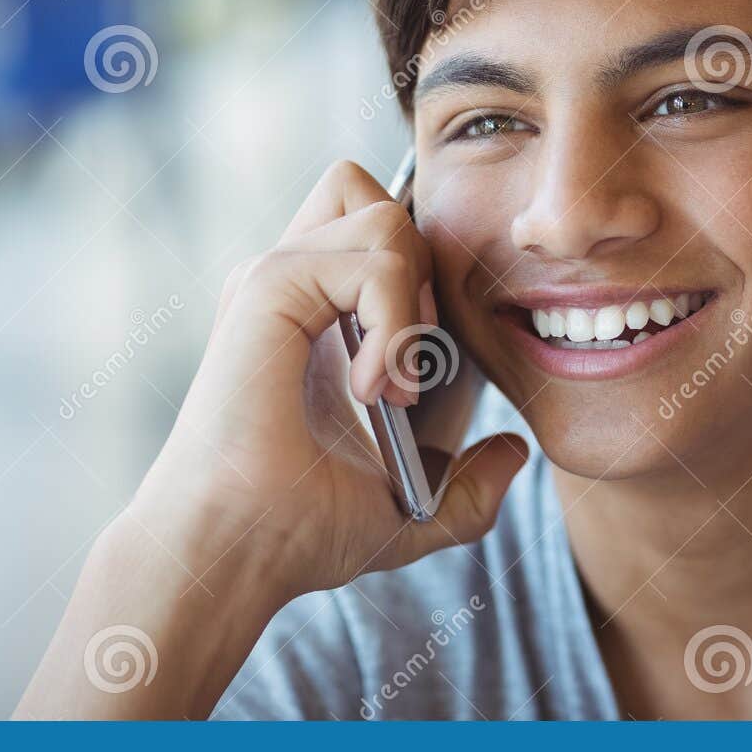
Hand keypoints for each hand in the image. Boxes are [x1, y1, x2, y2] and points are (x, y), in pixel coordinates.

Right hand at [141, 158, 527, 598]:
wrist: (236, 555)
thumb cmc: (297, 533)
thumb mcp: (408, 510)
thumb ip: (467, 487)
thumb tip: (515, 450)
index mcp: (317, 314)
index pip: (383, 228)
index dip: (426, 278)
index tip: (421, 369)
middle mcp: (293, 283)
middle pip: (381, 196)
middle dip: (425, 271)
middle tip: (414, 362)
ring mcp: (277, 278)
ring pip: (386, 216)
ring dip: (414, 303)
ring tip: (394, 385)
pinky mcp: (269, 287)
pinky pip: (372, 260)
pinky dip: (395, 323)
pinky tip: (373, 389)